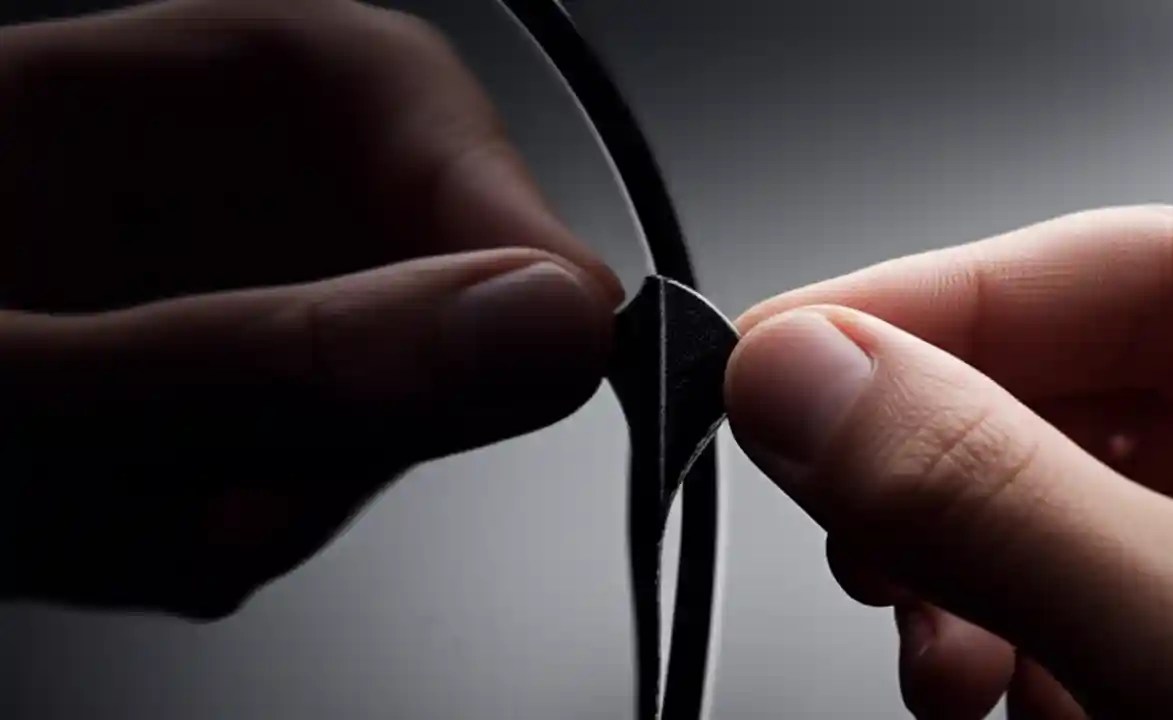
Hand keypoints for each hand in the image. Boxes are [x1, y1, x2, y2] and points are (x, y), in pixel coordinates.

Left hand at [0, 0, 620, 618]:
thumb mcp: (41, 363)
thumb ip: (300, 355)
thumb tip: (552, 331)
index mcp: (277, 85)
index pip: (489, 182)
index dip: (507, 291)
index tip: (502, 388)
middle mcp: (283, 183)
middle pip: (440, 336)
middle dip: (325, 441)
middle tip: (195, 485)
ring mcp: (266, 283)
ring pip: (368, 434)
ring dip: (243, 499)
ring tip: (90, 486)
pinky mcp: (234, 376)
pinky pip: (296, 490)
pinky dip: (199, 531)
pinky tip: (98, 502)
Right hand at [725, 205, 1172, 717]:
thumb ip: (1000, 496)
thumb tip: (800, 375)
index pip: (1132, 267)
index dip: (943, 296)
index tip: (786, 351)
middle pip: (1085, 397)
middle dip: (936, 465)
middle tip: (843, 516)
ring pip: (1074, 516)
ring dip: (963, 580)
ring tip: (935, 659)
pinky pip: (1102, 616)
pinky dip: (1025, 654)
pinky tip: (1011, 698)